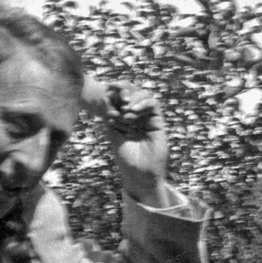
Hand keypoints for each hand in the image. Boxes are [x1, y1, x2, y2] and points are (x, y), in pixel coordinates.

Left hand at [99, 83, 170, 206]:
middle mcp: (136, 116)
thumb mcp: (112, 135)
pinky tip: (132, 110)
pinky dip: (143, 103)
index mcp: (123, 118)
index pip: (120, 99)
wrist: (139, 174)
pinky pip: (153, 105)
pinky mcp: (157, 121)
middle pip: (132, 94)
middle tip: (116, 92)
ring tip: (125, 108)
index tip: (107, 88)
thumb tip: (104, 98)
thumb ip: (110, 117)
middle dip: (124, 90)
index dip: (115, 91)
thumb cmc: (125, 158)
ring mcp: (147, 118)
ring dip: (133, 97)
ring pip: (144, 96)